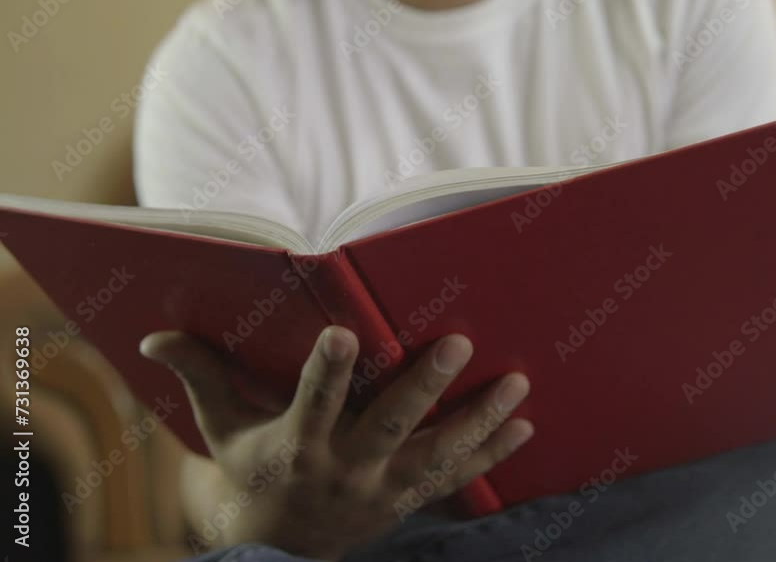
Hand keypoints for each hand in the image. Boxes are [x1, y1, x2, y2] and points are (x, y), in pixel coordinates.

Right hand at [140, 326, 532, 560]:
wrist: (282, 548)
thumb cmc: (252, 473)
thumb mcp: (222, 431)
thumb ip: (200, 378)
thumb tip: (153, 337)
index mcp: (296, 446)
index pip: (311, 404)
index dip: (325, 373)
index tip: (342, 334)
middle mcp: (344, 469)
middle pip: (389, 425)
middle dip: (424, 386)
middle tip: (458, 342)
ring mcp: (383, 489)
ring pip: (436, 453)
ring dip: (478, 419)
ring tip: (517, 384)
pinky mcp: (408, 501)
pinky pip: (456, 478)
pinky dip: (491, 454)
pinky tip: (524, 426)